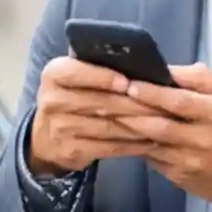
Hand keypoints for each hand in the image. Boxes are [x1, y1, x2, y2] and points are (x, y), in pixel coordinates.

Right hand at [29, 56, 171, 175]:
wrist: (47, 137)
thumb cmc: (73, 97)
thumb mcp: (75, 77)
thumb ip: (97, 66)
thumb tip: (137, 61)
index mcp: (54, 74)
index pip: (76, 72)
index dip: (102, 77)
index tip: (127, 82)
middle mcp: (53, 100)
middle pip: (100, 102)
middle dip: (135, 104)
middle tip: (163, 104)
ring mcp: (61, 128)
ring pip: (109, 126)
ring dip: (140, 125)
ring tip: (164, 122)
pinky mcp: (72, 151)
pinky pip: (109, 147)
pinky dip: (133, 144)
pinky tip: (151, 141)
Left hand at [117, 63, 211, 208]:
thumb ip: (200, 80)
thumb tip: (166, 69)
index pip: (180, 102)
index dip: (153, 94)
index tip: (130, 84)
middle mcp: (202, 139)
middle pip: (160, 125)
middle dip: (131, 112)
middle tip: (105, 98)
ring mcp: (189, 161)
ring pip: (152, 144)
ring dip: (127, 131)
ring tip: (106, 115)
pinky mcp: (179, 177)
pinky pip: (152, 159)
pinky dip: (135, 146)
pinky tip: (118, 135)